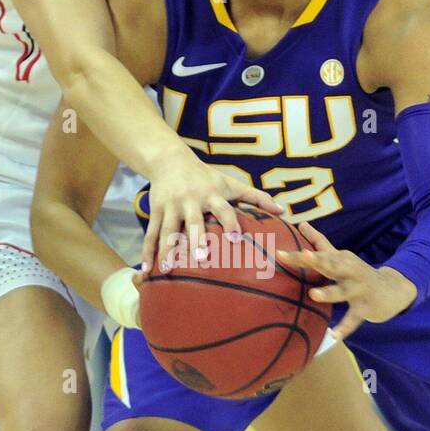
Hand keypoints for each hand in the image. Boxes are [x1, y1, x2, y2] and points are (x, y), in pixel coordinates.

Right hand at [142, 153, 282, 268]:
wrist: (170, 160)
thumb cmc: (206, 177)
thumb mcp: (231, 183)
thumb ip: (256, 197)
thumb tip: (283, 211)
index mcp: (211, 194)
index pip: (223, 209)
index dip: (229, 222)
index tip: (235, 239)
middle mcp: (191, 200)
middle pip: (193, 222)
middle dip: (195, 239)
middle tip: (199, 258)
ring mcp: (171, 206)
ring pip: (168, 230)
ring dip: (167, 249)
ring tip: (167, 270)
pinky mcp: (156, 210)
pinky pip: (152, 233)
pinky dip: (148, 251)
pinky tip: (146, 270)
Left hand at [277, 222, 416, 339]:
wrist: (391, 290)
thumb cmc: (357, 273)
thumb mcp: (340, 256)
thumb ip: (319, 241)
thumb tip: (301, 224)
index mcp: (340, 259)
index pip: (317, 255)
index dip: (298, 255)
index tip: (279, 253)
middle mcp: (350, 270)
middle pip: (331, 265)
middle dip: (317, 260)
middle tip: (303, 255)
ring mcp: (359, 289)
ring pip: (343, 290)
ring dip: (329, 292)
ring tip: (313, 295)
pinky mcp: (366, 307)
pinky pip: (354, 319)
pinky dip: (345, 327)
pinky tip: (334, 336)